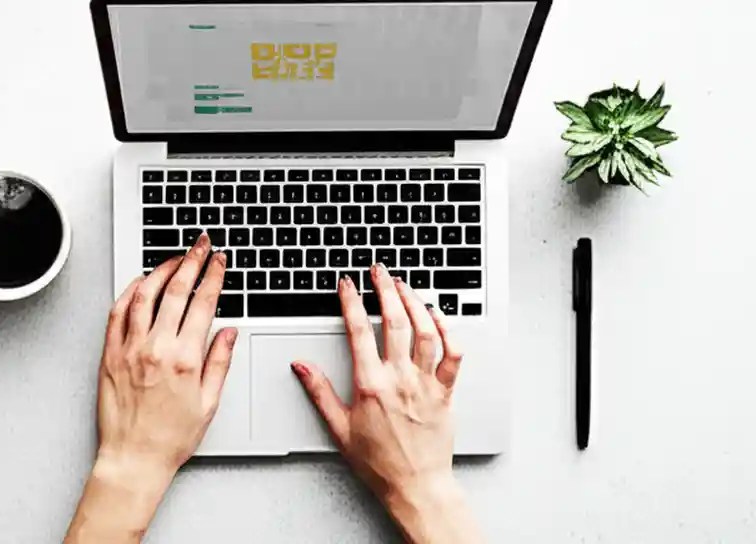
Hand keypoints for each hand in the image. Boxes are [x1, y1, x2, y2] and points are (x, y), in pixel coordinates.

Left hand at [66, 234, 236, 542]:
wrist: (133, 459)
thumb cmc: (170, 438)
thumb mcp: (209, 402)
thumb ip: (219, 361)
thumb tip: (228, 332)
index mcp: (185, 359)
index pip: (203, 303)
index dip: (213, 276)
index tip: (218, 261)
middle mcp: (156, 348)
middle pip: (176, 290)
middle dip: (191, 260)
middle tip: (200, 245)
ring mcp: (130, 349)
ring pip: (144, 295)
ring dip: (161, 270)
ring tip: (174, 259)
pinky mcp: (109, 355)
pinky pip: (117, 313)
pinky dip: (129, 293)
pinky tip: (140, 285)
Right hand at [292, 265, 480, 543]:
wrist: (415, 484)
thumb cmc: (379, 462)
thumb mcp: (339, 428)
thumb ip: (320, 392)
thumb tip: (302, 366)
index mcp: (370, 385)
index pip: (358, 331)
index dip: (351, 302)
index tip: (347, 284)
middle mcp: (400, 378)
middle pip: (395, 321)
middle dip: (385, 289)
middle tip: (379, 272)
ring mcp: (426, 382)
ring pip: (425, 331)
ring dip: (415, 303)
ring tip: (405, 286)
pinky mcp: (445, 391)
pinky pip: (453, 354)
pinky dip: (448, 331)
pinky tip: (439, 316)